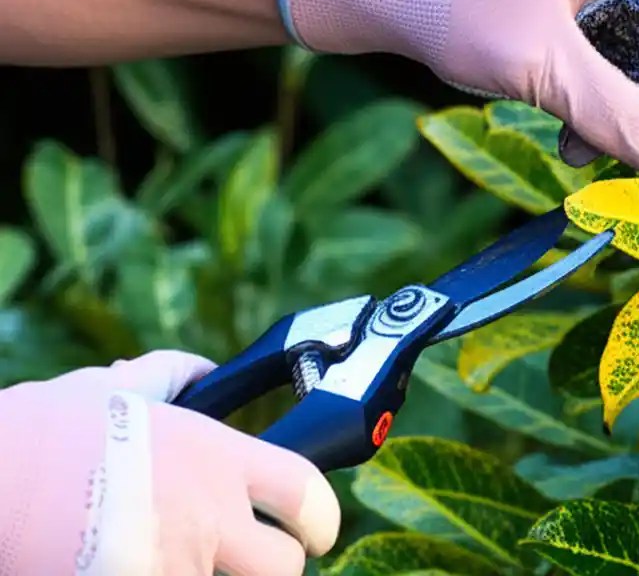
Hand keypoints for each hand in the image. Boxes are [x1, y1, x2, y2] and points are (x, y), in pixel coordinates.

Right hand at [0, 350, 339, 575]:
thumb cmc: (32, 437)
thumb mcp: (106, 393)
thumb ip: (166, 379)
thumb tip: (204, 371)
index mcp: (213, 460)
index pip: (308, 496)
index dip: (320, 520)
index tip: (313, 530)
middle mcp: (206, 520)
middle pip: (283, 566)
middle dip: (267, 566)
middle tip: (238, 557)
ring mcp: (174, 571)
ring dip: (197, 573)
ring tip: (153, 553)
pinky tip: (120, 567)